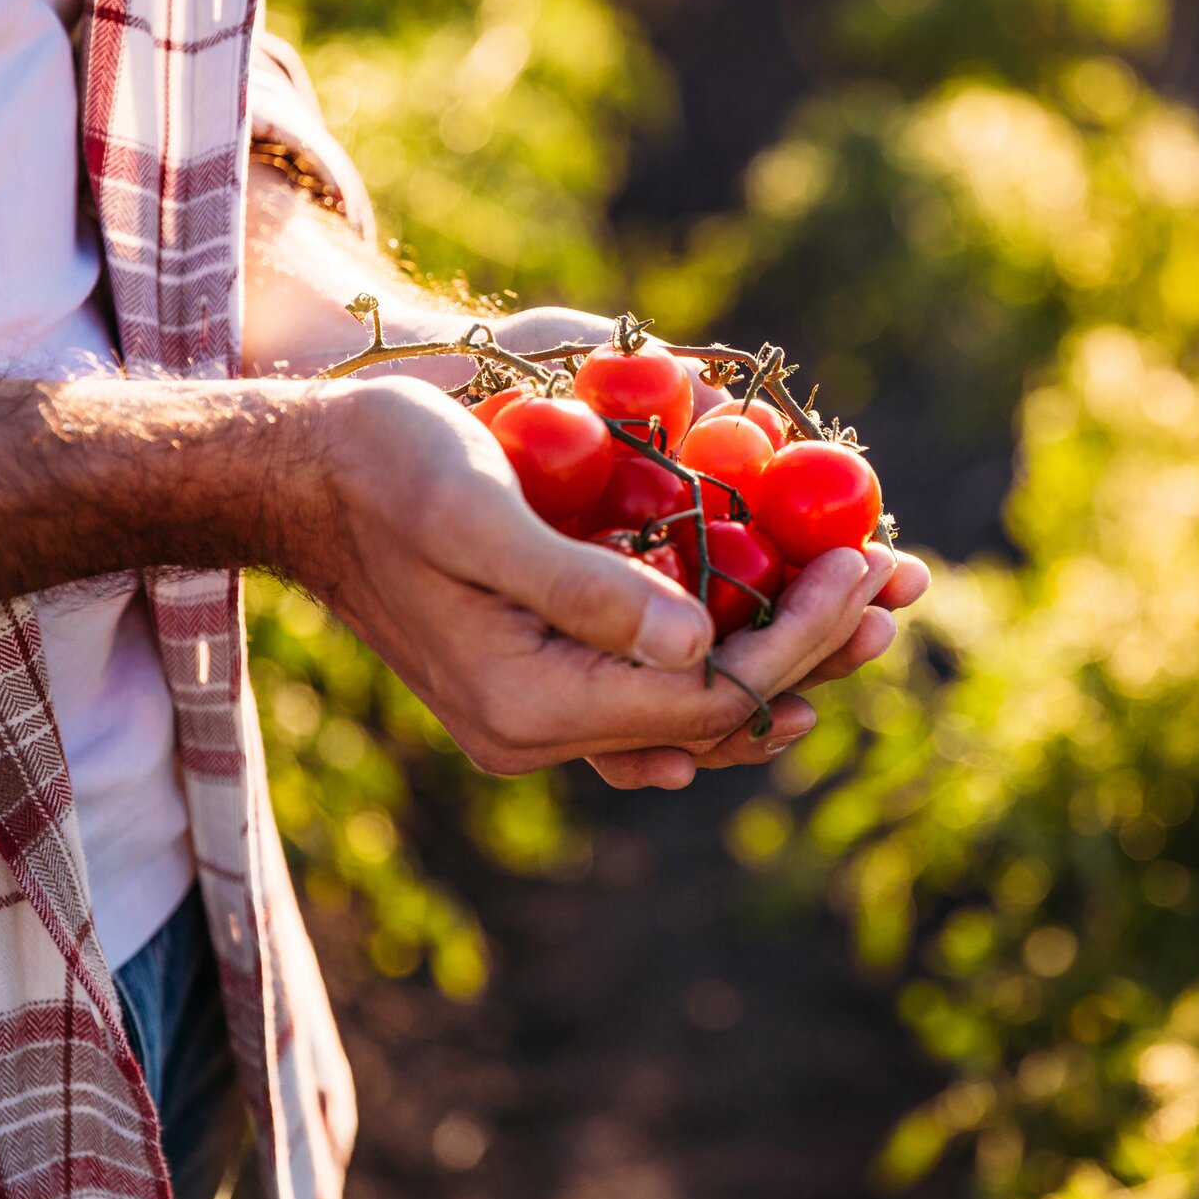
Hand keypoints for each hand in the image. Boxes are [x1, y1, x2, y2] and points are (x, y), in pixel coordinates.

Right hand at [292, 376, 891, 773]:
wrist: (300, 478)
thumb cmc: (383, 466)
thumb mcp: (476, 512)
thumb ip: (586, 588)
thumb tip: (701, 646)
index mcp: (530, 701)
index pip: (705, 691)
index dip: (799, 631)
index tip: (864, 561)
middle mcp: (538, 732)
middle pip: (714, 713)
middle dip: (814, 647)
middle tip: (898, 590)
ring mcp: (537, 718)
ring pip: (692, 711)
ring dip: (784, 658)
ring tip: (867, 613)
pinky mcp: (538, 685)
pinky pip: (653, 697)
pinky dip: (723, 665)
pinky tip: (773, 643)